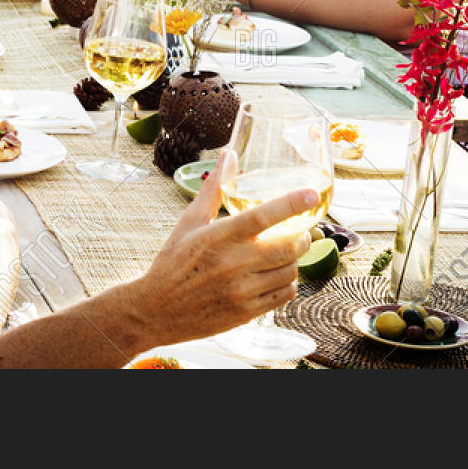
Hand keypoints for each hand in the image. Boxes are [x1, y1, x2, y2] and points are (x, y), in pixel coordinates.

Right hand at [129, 150, 313, 344]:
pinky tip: (277, 276)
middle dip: (302, 236)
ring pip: (289, 272)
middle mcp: (232, 264)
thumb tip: (228, 155)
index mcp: (218, 237)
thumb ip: (214, 189)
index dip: (291, 204)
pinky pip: (284, 296)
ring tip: (284, 254)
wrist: (154, 311)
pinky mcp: (245, 314)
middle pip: (287, 247)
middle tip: (299, 231)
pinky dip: (288, 283)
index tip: (312, 194)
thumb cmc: (173, 263)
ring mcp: (240, 292)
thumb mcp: (189, 222)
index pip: (261, 217)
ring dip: (294, 260)